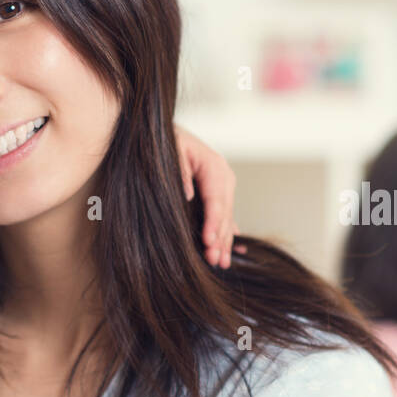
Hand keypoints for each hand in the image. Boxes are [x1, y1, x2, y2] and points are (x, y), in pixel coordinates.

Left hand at [175, 123, 246, 268]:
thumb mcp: (170, 150)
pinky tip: (231, 250)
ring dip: (225, 241)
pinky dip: (226, 233)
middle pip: (225, 213)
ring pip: (227, 218)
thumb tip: (187, 194)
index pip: (216, 199)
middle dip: (221, 238)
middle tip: (216, 261)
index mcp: (214, 166)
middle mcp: (223, 177)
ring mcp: (222, 187)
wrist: (165, 133)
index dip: (213, 222)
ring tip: (222, 263)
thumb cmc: (166, 141)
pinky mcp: (217, 194)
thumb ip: (179, 170)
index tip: (208, 241)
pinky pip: (224, 216)